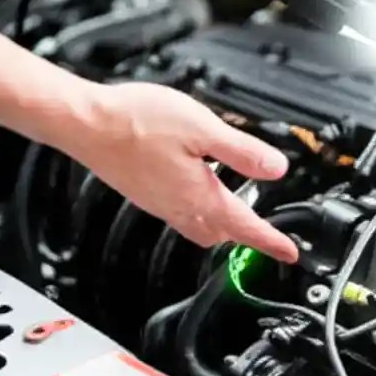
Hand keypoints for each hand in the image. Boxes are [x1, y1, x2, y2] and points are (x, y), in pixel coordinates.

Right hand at [59, 81, 298, 262]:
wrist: (86, 123)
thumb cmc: (136, 123)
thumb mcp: (203, 128)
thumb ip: (242, 152)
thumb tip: (276, 169)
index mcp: (199, 196)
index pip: (245, 228)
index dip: (271, 241)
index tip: (289, 253)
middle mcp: (179, 207)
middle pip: (222, 234)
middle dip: (246, 236)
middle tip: (266, 232)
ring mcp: (159, 202)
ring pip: (199, 226)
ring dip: (222, 223)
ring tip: (237, 208)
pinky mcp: (144, 193)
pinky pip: (179, 213)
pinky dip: (198, 209)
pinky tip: (198, 185)